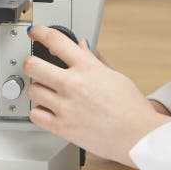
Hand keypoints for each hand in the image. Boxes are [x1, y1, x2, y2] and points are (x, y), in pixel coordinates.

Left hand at [23, 25, 170, 166]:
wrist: (139, 136)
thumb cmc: (131, 108)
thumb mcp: (114, 75)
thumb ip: (92, 60)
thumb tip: (80, 46)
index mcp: (87, 68)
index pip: (55, 40)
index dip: (39, 32)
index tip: (34, 32)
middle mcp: (73, 84)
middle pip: (32, 65)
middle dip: (31, 63)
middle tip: (35, 66)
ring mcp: (65, 106)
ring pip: (32, 90)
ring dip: (38, 90)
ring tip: (48, 93)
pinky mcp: (62, 127)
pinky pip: (35, 115)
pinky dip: (40, 113)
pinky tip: (49, 110)